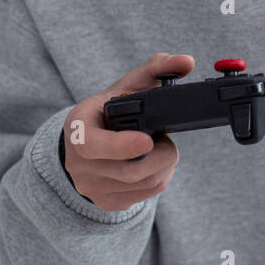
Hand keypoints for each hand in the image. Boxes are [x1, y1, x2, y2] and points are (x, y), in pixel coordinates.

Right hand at [62, 52, 193, 211]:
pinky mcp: (106, 203)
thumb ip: (156, 69)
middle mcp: (79, 163)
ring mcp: (91, 187)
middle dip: (161, 153)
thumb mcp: (125, 87)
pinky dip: (159, 178)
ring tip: (160, 148)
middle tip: (164, 138)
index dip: (121, 146)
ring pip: (144, 184)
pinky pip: (145, 196)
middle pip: (130, 170)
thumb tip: (186, 61)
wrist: (85, 143)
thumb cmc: (108, 111)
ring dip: (164, 165)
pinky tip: (153, 163)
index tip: (148, 141)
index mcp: (78, 128)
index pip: (92, 145)